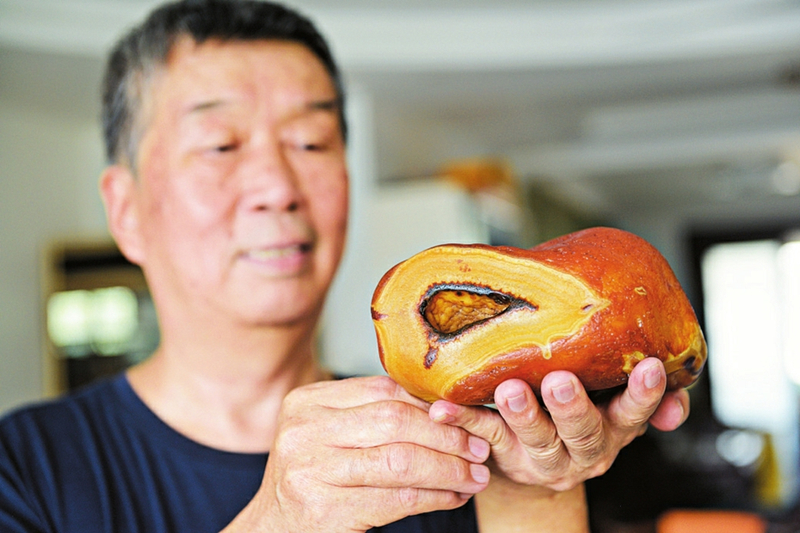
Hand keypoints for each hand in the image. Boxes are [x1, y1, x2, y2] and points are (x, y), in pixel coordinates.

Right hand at [229, 376, 490, 532]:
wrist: (271, 532)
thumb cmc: (311, 479)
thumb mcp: (327, 436)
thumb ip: (370, 416)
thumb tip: (443, 406)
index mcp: (306, 402)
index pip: (383, 390)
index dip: (431, 404)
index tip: (465, 417)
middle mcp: (304, 431)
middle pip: (395, 421)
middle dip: (446, 435)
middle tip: (478, 448)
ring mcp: (310, 471)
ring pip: (401, 461)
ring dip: (448, 469)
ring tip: (475, 477)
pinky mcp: (325, 511)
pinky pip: (397, 498)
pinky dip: (434, 497)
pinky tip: (453, 497)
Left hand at [428, 357, 688, 491]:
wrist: (540, 461)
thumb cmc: (581, 410)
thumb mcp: (615, 399)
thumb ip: (641, 386)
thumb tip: (669, 366)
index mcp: (615, 426)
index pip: (635, 411)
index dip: (643, 393)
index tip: (648, 366)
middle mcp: (584, 448)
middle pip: (583, 432)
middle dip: (571, 407)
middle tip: (560, 381)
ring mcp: (544, 458)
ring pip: (536, 440)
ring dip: (523, 415)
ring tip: (508, 390)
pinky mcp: (504, 457)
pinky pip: (484, 437)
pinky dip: (463, 420)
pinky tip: (443, 407)